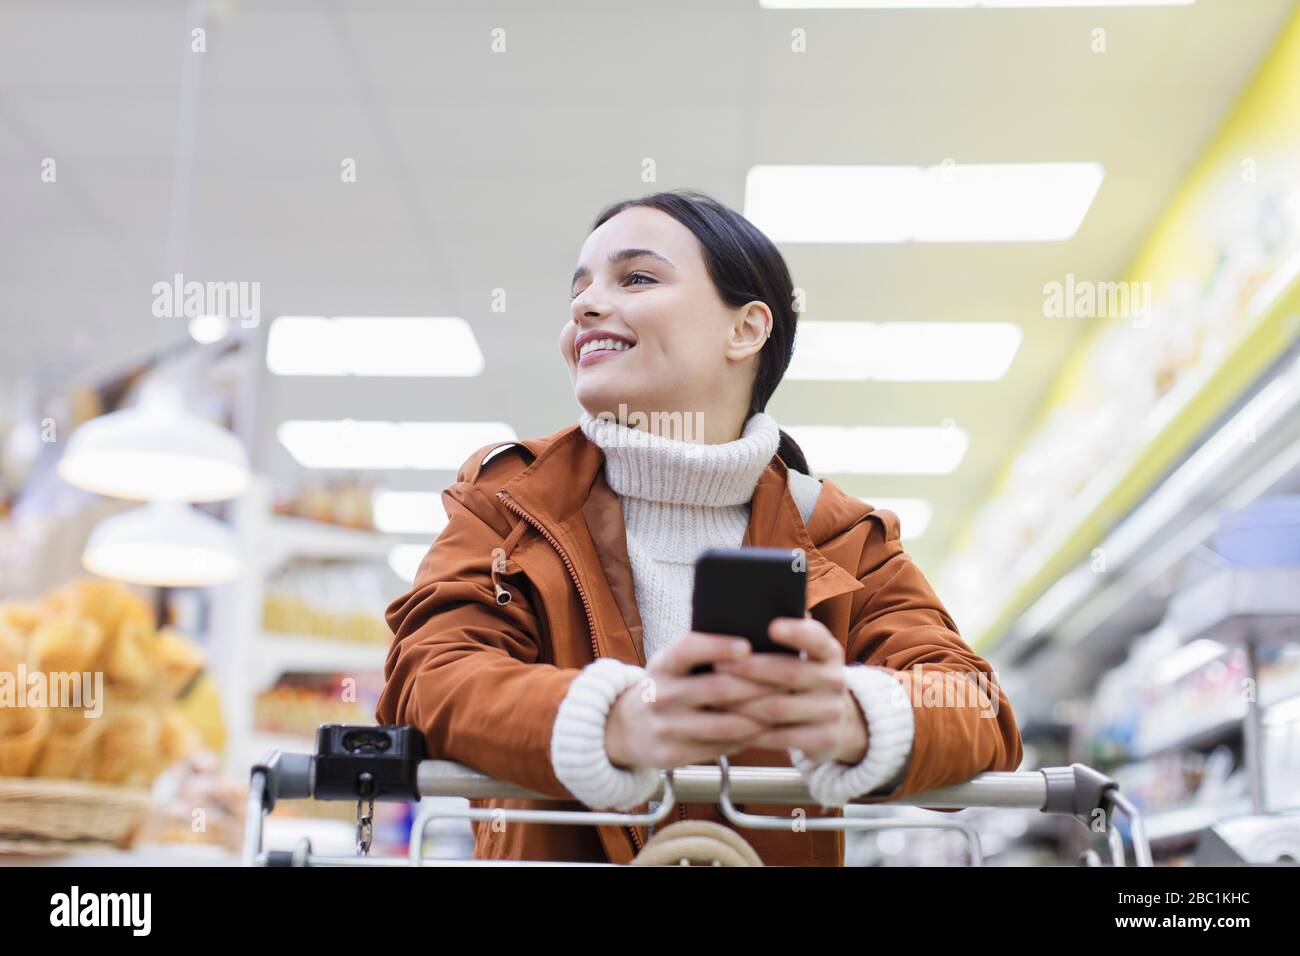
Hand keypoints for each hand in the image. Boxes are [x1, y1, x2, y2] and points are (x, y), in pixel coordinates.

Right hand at [605, 631, 774, 769]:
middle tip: (789, 679)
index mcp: (662, 664)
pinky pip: (721, 748)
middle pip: (718, 689)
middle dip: (759, 684)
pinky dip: (747, 738)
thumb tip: (758, 638)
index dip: (719, 646)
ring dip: (761, 717)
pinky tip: (764, 729)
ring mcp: (665, 728)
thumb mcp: (674, 663)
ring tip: (785, 707)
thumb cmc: (668, 685)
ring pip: (726, 725)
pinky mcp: (672, 755)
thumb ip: (705, 652)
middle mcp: (660, 695)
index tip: (748, 645)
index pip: (689, 648)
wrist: (627, 727)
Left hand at [713, 616, 867, 764]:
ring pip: (779, 708)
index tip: (771, 626)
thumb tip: (742, 618)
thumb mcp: (802, 656)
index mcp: (828, 651)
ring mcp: (832, 710)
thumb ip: (781, 640)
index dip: (795, 632)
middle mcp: (834, 679)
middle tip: (717, 664)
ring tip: (714, 697)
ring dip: (743, 703)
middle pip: (789, 673)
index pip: (815, 637)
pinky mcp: (825, 739)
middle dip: (750, 669)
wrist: (837, 720)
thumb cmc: (802, 678)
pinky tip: (730, 725)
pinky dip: (753, 732)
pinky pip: (782, 737)